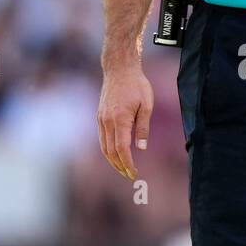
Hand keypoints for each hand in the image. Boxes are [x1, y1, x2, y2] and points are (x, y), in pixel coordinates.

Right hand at [97, 61, 153, 178]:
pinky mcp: (99, 117)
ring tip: (122, 168)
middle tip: (129, 175)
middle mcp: (107, 121)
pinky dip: (107, 150)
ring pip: (103, 147)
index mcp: (120, 119)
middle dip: (119, 166)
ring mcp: (101, 119)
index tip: (133, 172)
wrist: (119, 70)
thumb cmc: (137, 85)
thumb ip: (143, 127)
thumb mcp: (147, 105)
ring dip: (112, 160)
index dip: (127, 163)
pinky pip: (101, 138)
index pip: (121, 149)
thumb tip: (141, 148)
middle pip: (110, 151)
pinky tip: (115, 154)